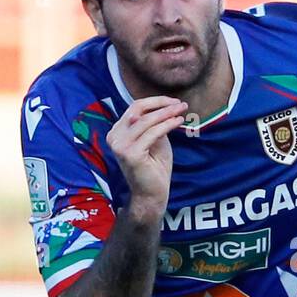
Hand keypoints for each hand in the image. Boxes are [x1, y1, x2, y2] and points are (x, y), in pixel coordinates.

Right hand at [106, 96, 186, 216]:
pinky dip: (167, 125)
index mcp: (117, 132)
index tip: (174, 101)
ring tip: (182, 110)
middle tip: (181, 104)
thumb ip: (155, 124)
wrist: (152, 194)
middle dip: (162, 104)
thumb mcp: (155, 140)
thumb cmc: (154, 168)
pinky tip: (179, 122)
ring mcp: (120, 145)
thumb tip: (166, 106)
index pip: (135, 108)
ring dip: (167, 113)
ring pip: (146, 120)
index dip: (155, 102)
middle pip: (138, 110)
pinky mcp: (130, 154)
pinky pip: (153, 133)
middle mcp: (114, 137)